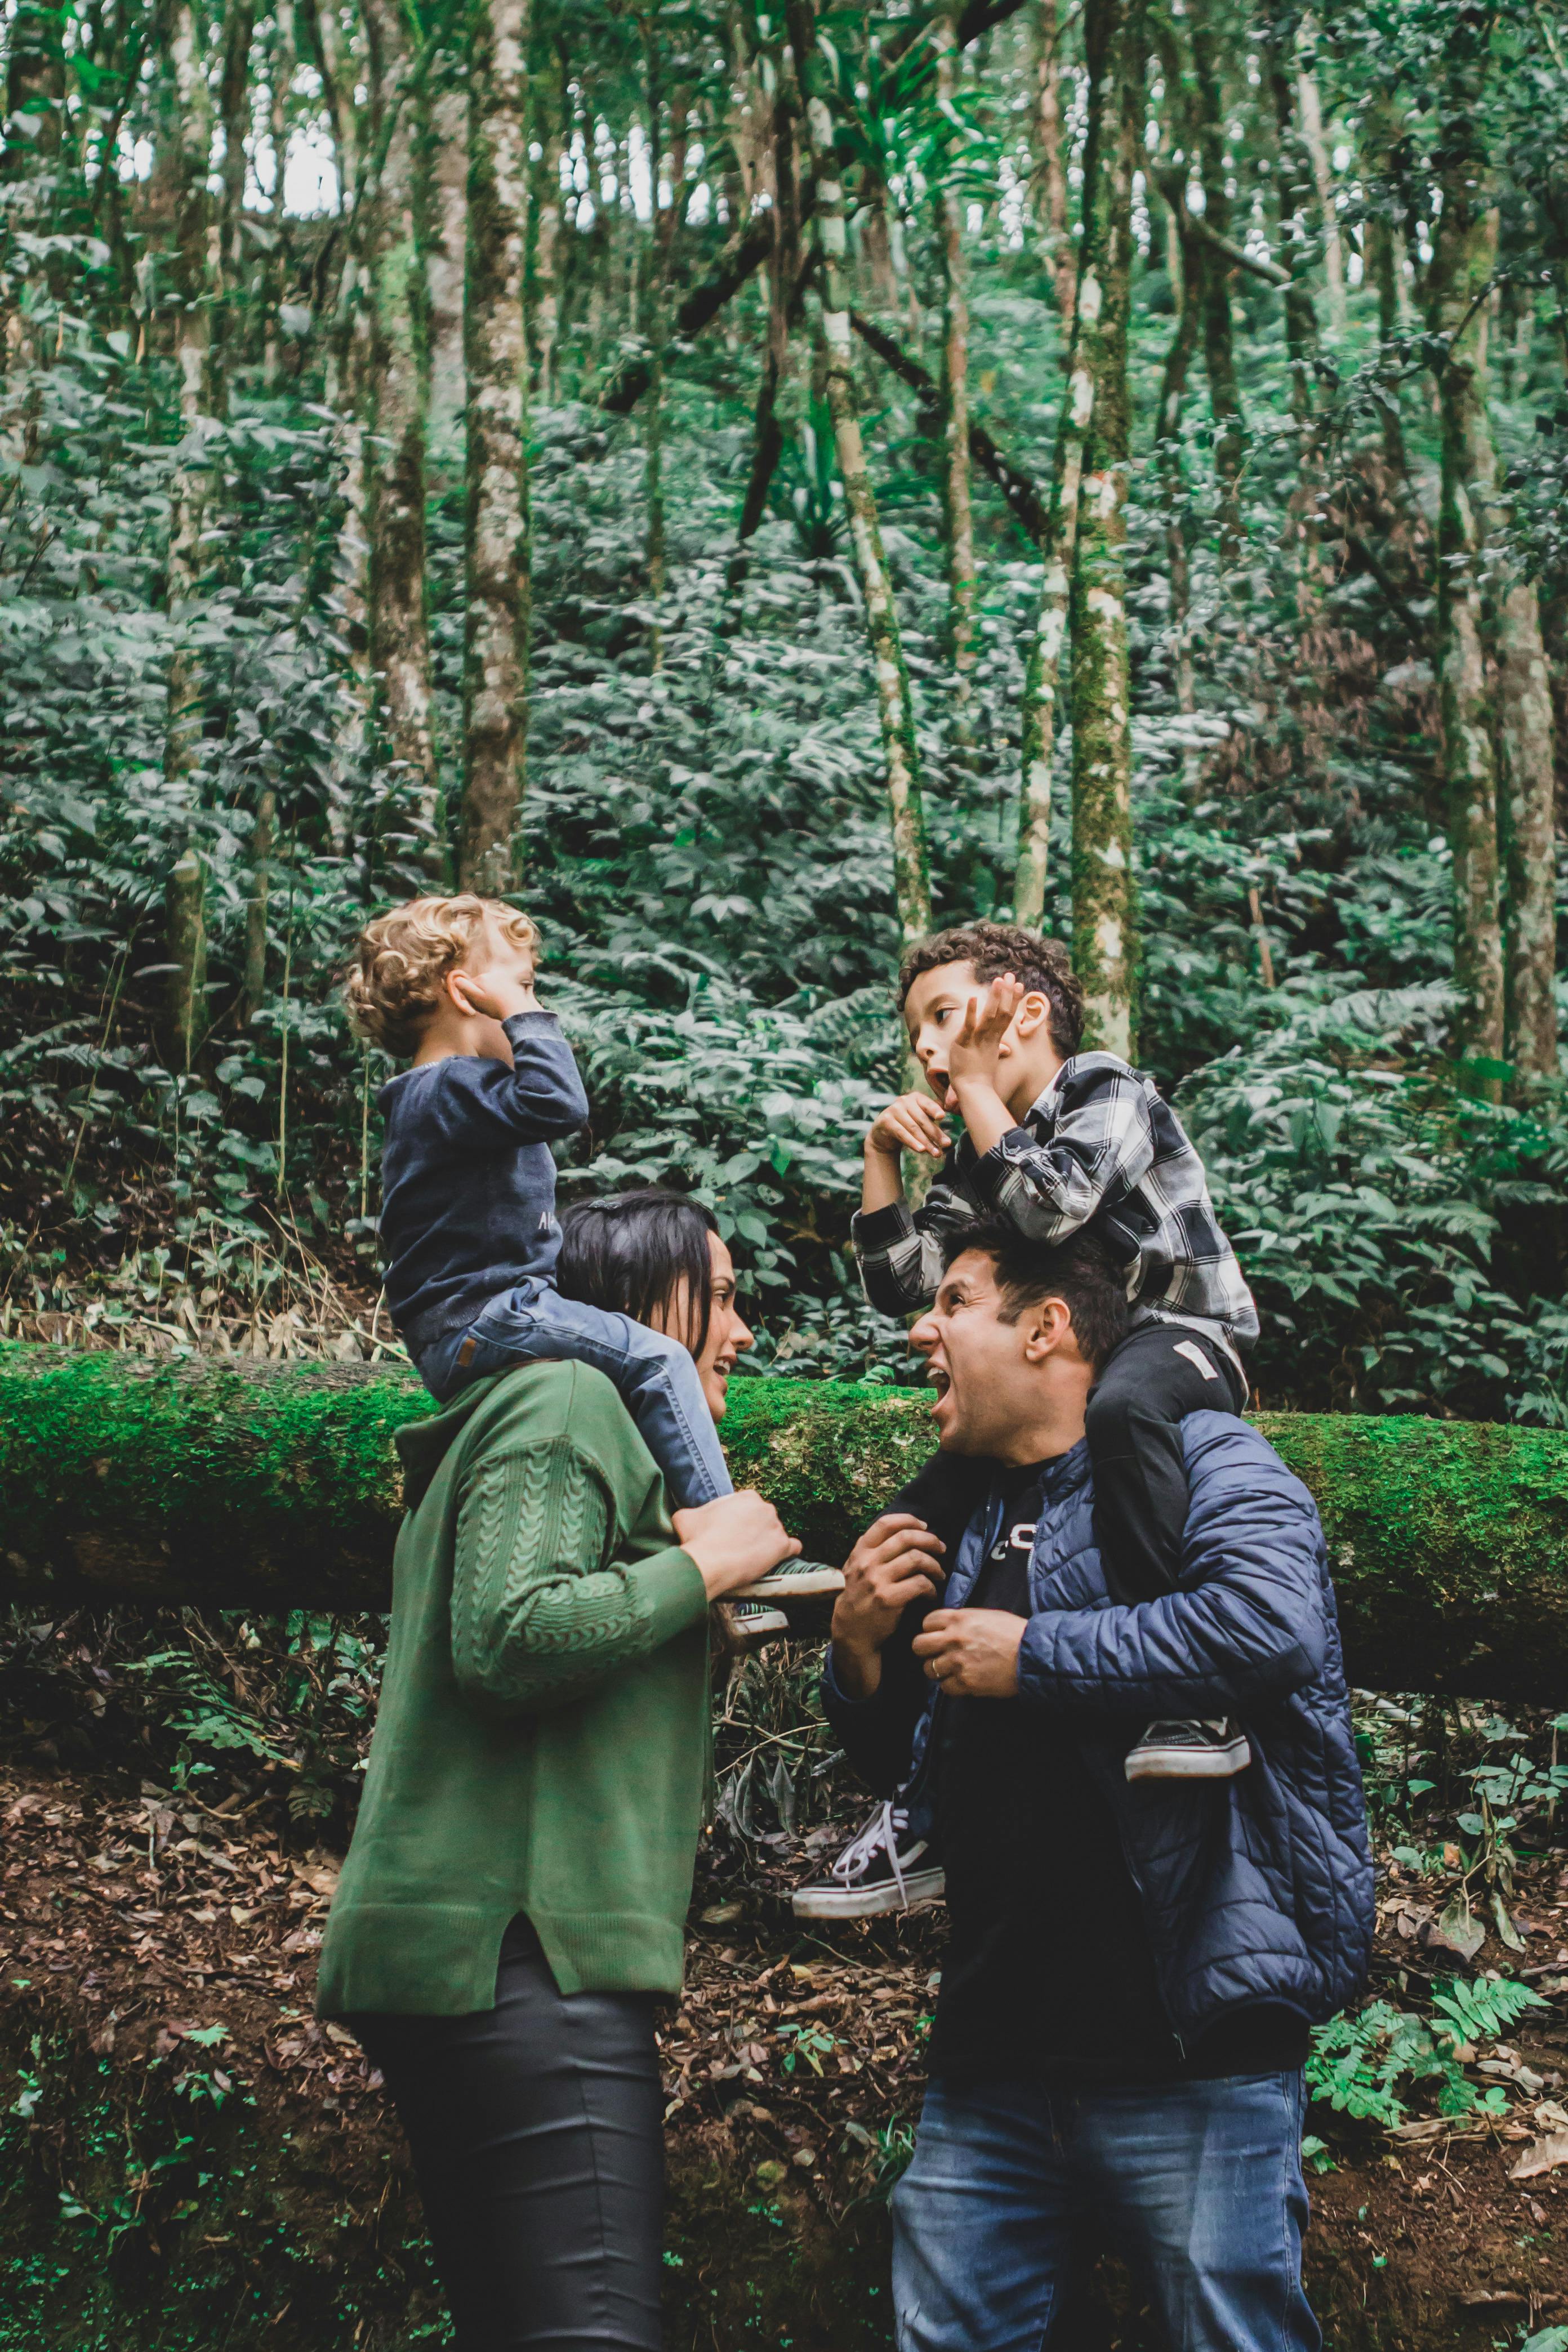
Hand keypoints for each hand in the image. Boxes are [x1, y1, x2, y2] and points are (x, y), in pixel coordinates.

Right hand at [449, 965, 538, 1022]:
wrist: (515, 1010)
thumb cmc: (494, 1006)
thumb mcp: (476, 998)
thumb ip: (465, 988)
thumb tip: (456, 980)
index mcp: (481, 978)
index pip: (469, 986)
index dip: (471, 996)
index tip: (477, 1003)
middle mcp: (491, 974)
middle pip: (480, 985)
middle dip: (481, 994)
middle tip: (487, 1006)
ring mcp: (501, 977)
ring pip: (490, 986)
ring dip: (491, 994)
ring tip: (496, 1004)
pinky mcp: (510, 981)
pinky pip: (500, 987)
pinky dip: (499, 993)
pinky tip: (503, 1002)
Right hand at [673, 1490, 800, 1599]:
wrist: (708, 1563)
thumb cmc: (697, 1538)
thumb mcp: (686, 1516)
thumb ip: (694, 1512)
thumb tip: (690, 1516)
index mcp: (746, 1497)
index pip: (748, 1507)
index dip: (738, 1520)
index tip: (730, 1531)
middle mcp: (765, 1507)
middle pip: (763, 1519)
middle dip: (754, 1530)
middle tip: (739, 1545)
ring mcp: (776, 1527)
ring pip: (776, 1533)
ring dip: (767, 1543)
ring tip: (752, 1557)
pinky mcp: (782, 1547)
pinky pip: (793, 1547)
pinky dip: (787, 1553)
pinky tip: (777, 1559)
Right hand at [829, 1513, 946, 1697]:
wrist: (850, 1633)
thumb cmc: (858, 1599)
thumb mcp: (855, 1569)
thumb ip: (872, 1551)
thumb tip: (902, 1533)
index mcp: (860, 1552)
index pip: (886, 1524)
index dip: (909, 1520)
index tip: (924, 1527)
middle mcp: (867, 1562)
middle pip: (906, 1538)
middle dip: (930, 1540)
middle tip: (941, 1549)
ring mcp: (877, 1581)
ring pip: (916, 1559)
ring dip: (934, 1565)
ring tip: (939, 1574)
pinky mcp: (889, 1599)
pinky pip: (920, 1583)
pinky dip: (931, 1587)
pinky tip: (931, 1594)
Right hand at [865, 1092, 949, 1162]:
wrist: (885, 1133)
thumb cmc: (909, 1124)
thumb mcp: (922, 1120)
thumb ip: (934, 1120)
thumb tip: (947, 1128)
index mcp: (916, 1098)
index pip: (928, 1104)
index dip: (935, 1110)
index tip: (942, 1117)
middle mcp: (904, 1101)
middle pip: (922, 1119)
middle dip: (935, 1133)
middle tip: (946, 1144)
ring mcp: (894, 1110)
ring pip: (913, 1128)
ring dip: (926, 1142)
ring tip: (936, 1153)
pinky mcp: (886, 1121)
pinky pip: (901, 1133)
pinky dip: (912, 1142)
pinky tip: (921, 1150)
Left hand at [912, 1606, 1024, 1697]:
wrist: (1032, 1654)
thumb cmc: (1014, 1632)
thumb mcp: (987, 1616)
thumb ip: (964, 1620)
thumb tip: (950, 1627)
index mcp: (958, 1619)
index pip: (926, 1622)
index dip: (930, 1630)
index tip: (937, 1635)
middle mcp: (953, 1639)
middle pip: (918, 1645)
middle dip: (926, 1650)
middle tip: (937, 1654)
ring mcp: (958, 1662)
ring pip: (928, 1669)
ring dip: (938, 1670)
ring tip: (950, 1670)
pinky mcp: (966, 1682)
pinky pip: (945, 1687)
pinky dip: (951, 1686)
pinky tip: (962, 1681)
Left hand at [944, 975, 1024, 1096]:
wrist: (974, 1090)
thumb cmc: (980, 1077)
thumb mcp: (990, 1059)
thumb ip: (996, 1050)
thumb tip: (1005, 1049)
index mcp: (995, 1039)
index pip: (1006, 1016)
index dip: (1013, 1000)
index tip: (1019, 985)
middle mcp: (989, 1037)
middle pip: (1002, 1012)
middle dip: (1007, 993)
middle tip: (1011, 975)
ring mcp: (978, 1039)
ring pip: (989, 1015)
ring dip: (994, 997)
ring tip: (998, 981)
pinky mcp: (964, 1042)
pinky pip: (969, 1025)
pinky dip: (972, 1012)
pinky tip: (974, 998)